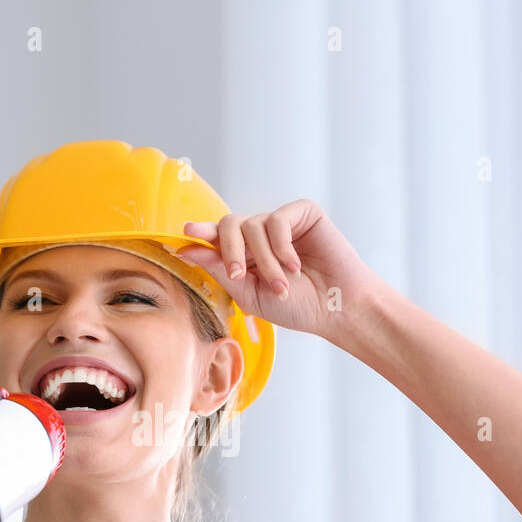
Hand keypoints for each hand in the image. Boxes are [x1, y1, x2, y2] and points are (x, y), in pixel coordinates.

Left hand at [175, 199, 378, 337]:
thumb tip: (189, 249)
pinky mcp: (303, 213)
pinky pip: (277, 220)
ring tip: (282, 283)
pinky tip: (295, 265)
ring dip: (264, 259)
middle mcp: (261, 236)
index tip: (185, 232)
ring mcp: (281, 223)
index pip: (217, 238)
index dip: (201, 234)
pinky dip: (282, 246)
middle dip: (229, 250)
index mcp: (246, 255)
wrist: (336, 308)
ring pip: (252, 225)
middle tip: (239, 274)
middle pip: (229, 224)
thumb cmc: (297, 307)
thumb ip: (221, 271)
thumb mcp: (250, 294)